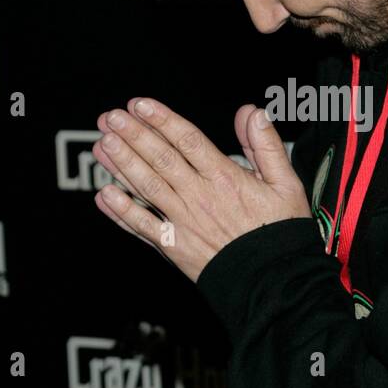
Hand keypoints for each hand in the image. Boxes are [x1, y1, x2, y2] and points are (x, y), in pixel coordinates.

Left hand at [91, 97, 311, 282]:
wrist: (272, 282)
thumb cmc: (280, 233)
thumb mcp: (285, 184)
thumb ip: (265, 146)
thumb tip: (252, 112)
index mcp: (224, 177)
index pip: (187, 140)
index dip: (162, 119)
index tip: (141, 105)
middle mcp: (198, 196)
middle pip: (160, 159)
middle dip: (133, 135)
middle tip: (110, 117)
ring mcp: (182, 222)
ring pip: (146, 187)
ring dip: (121, 165)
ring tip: (102, 144)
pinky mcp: (173, 246)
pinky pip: (141, 226)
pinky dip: (120, 211)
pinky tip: (104, 194)